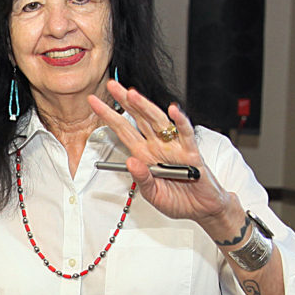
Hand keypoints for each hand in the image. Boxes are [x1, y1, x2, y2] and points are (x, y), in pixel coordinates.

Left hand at [88, 81, 244, 239]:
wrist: (201, 209)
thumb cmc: (178, 200)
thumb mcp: (152, 194)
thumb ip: (141, 179)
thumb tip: (131, 162)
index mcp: (144, 154)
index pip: (123, 130)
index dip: (108, 116)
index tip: (93, 102)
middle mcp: (158, 146)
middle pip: (139, 119)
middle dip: (125, 101)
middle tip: (112, 85)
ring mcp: (174, 147)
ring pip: (159, 121)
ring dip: (145, 107)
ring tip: (132, 94)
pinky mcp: (192, 153)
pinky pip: (186, 134)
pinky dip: (180, 122)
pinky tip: (173, 110)